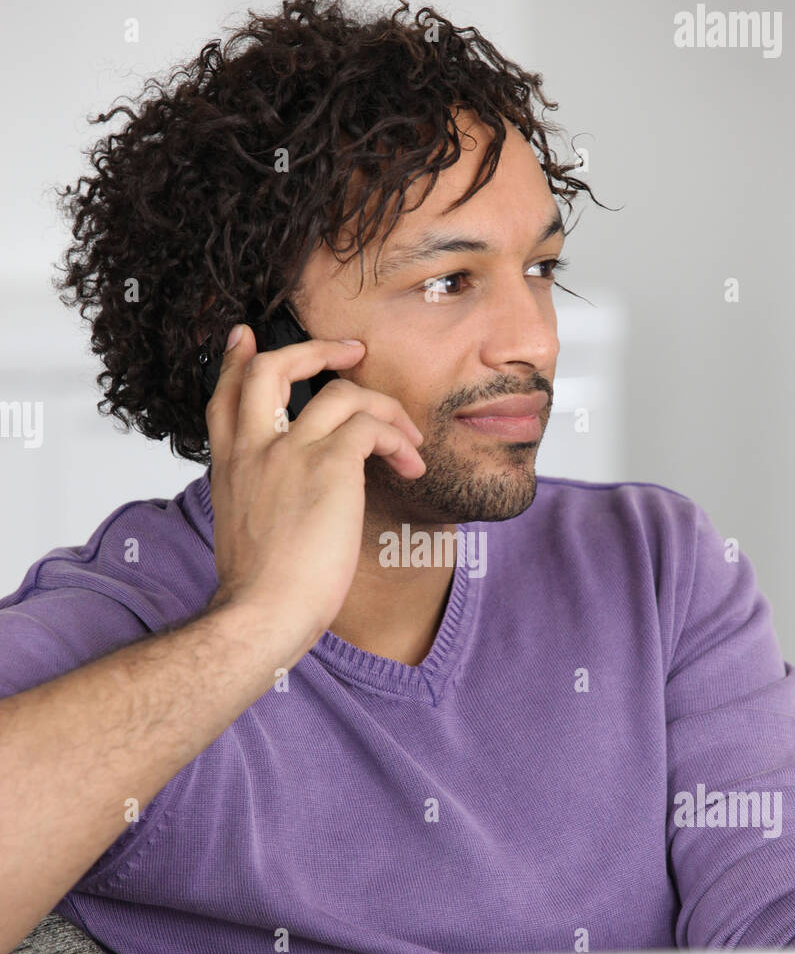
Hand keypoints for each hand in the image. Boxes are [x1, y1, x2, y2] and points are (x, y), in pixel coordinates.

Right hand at [204, 323, 424, 663]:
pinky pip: (372, 426)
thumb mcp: (241, 533)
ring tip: (408, 435)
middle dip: (314, 349)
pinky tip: (411, 467)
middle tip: (350, 351)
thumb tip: (276, 506)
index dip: (235, 360)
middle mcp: (253, 449)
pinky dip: (398, 439)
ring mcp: (289, 452)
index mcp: (229, 466)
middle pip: (271, 368)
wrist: (261, 615)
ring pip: (340, 392)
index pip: (223, 395)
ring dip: (383, 405)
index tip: (246, 338)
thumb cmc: (259, 593)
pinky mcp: (329, 465)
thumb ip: (254, 502)